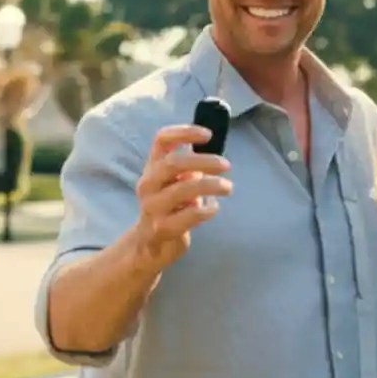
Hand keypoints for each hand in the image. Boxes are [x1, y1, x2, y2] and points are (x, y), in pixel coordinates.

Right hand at [131, 124, 232, 270]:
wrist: (148, 245)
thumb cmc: (169, 208)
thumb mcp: (176, 183)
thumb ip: (190, 168)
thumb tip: (215, 157)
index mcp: (153, 167)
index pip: (162, 140)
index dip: (184, 132)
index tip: (208, 134)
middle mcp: (148, 184)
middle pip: (173, 163)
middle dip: (203, 161)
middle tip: (226, 165)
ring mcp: (152, 207)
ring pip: (183, 189)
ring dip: (211, 185)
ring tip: (228, 187)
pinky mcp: (161, 228)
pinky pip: (190, 215)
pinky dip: (207, 209)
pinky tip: (214, 209)